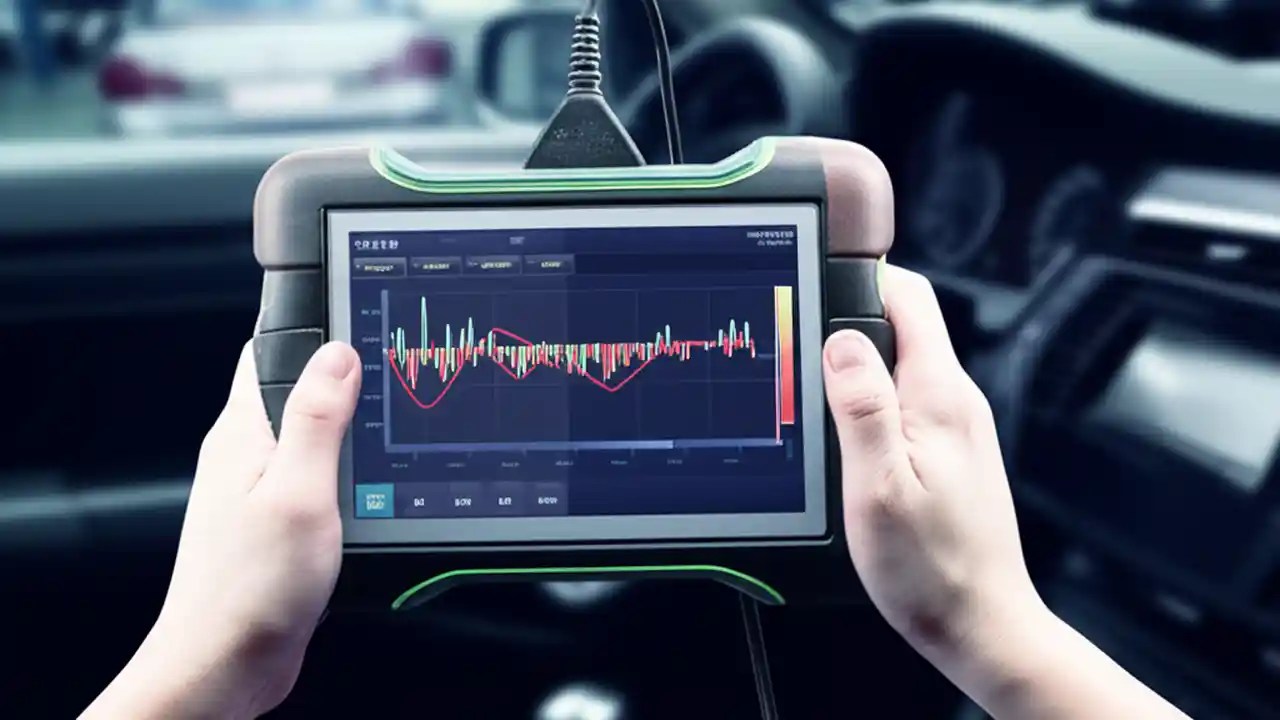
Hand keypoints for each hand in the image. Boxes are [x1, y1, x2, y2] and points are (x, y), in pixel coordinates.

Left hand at [84, 340, 360, 719]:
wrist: (224, 664)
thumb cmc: (250, 591)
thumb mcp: (298, 493)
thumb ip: (316, 421)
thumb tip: (337, 354)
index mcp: (244, 434)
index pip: (270, 350)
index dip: (313, 325)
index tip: (358, 313)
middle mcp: (245, 455)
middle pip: (296, 389)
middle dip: (343, 377)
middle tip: (393, 373)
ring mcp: (257, 489)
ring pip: (309, 435)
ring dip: (347, 429)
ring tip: (390, 429)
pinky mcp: (275, 523)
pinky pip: (314, 476)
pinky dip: (345, 473)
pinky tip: (369, 490)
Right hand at [825, 265, 1038, 657]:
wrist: (980, 623)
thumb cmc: (930, 568)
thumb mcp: (877, 486)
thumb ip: (861, 407)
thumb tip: (841, 340)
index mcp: (939, 397)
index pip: (910, 297)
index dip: (862, 279)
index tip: (816, 286)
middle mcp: (956, 401)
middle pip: (903, 326)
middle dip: (849, 324)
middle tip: (798, 351)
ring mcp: (956, 426)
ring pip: (901, 366)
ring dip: (857, 368)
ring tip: (814, 398)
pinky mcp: (949, 452)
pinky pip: (905, 403)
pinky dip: (870, 404)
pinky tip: (846, 439)